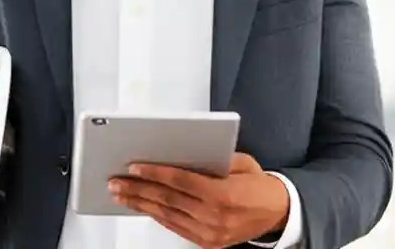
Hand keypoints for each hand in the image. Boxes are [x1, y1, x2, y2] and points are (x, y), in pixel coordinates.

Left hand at [108, 152, 290, 248]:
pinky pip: (175, 227)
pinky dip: (157, 216)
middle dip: (139, 189)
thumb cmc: (259, 185)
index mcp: (223, 194)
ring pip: (167, 216)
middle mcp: (214, 216)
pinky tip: (144, 207)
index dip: (155, 173)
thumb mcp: (242, 163)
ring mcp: (209, 233)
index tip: (135, 167)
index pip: (180, 181)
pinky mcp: (207, 242)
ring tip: (122, 195)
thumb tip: (182, 155)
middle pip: (168, 200)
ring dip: (141, 204)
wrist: (277, 213)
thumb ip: (214, 161)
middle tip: (117, 182)